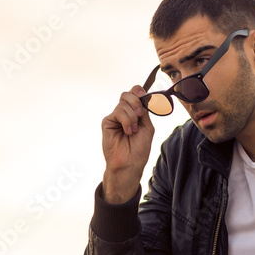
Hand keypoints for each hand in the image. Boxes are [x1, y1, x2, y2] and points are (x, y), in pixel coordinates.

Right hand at [101, 86, 155, 203]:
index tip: (144, 95)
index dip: (138, 91)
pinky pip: (118, 113)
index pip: (134, 95)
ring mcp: (115, 118)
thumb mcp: (147, 127)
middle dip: (136, 101)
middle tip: (140, 114)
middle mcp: (124, 114)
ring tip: (133, 131)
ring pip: (123, 104)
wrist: (130, 163)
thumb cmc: (139, 149)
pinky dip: (126, 121)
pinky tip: (128, 132)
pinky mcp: (107, 122)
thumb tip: (144, 98)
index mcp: (134, 114)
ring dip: (132, 117)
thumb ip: (145, 112)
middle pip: (127, 95)